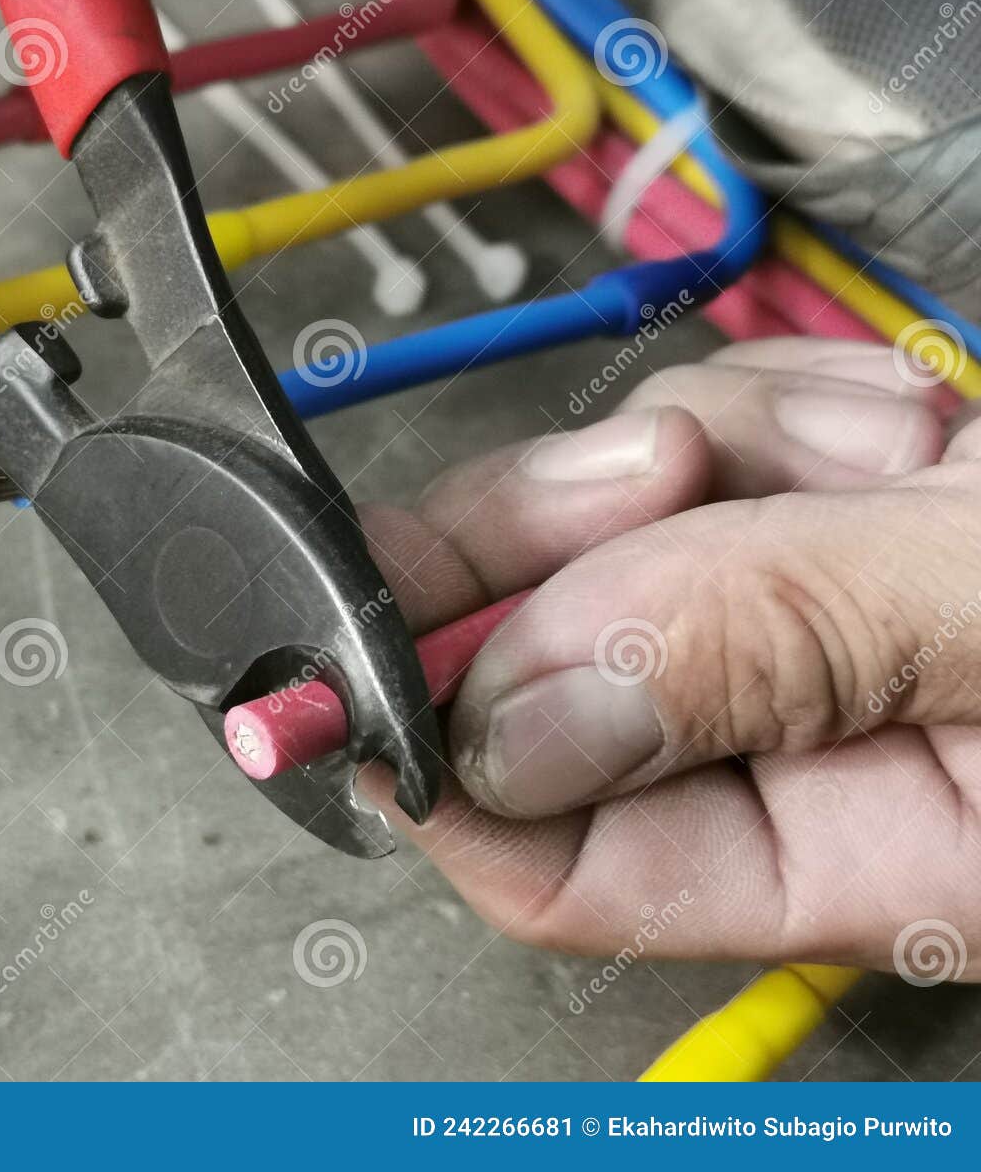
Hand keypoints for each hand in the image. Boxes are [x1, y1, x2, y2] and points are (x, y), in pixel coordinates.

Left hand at [361, 337, 980, 979]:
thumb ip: (771, 653)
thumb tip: (518, 717)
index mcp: (854, 861)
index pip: (554, 863)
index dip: (434, 745)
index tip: (370, 623)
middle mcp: (812, 759)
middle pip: (543, 666)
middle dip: (565, 541)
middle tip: (656, 470)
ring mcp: (814, 630)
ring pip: (618, 529)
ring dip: (716, 446)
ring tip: (889, 449)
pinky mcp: (838, 525)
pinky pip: (713, 448)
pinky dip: (778, 405)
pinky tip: (897, 421)